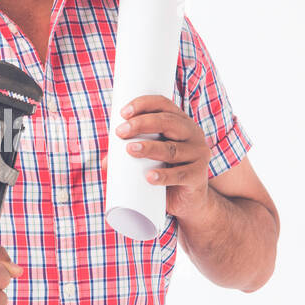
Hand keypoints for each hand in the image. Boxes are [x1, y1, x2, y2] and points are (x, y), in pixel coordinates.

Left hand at [115, 95, 211, 219]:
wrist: (189, 200)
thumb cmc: (166, 171)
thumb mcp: (150, 158)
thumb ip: (129, 155)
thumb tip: (105, 163)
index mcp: (180, 123)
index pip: (164, 104)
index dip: (144, 104)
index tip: (123, 113)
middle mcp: (193, 134)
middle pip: (168, 122)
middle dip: (141, 124)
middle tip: (121, 132)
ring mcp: (198, 155)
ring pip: (171, 149)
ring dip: (149, 148)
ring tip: (130, 150)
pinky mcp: (198, 176)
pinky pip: (180, 175)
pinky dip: (163, 176)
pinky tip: (149, 177)